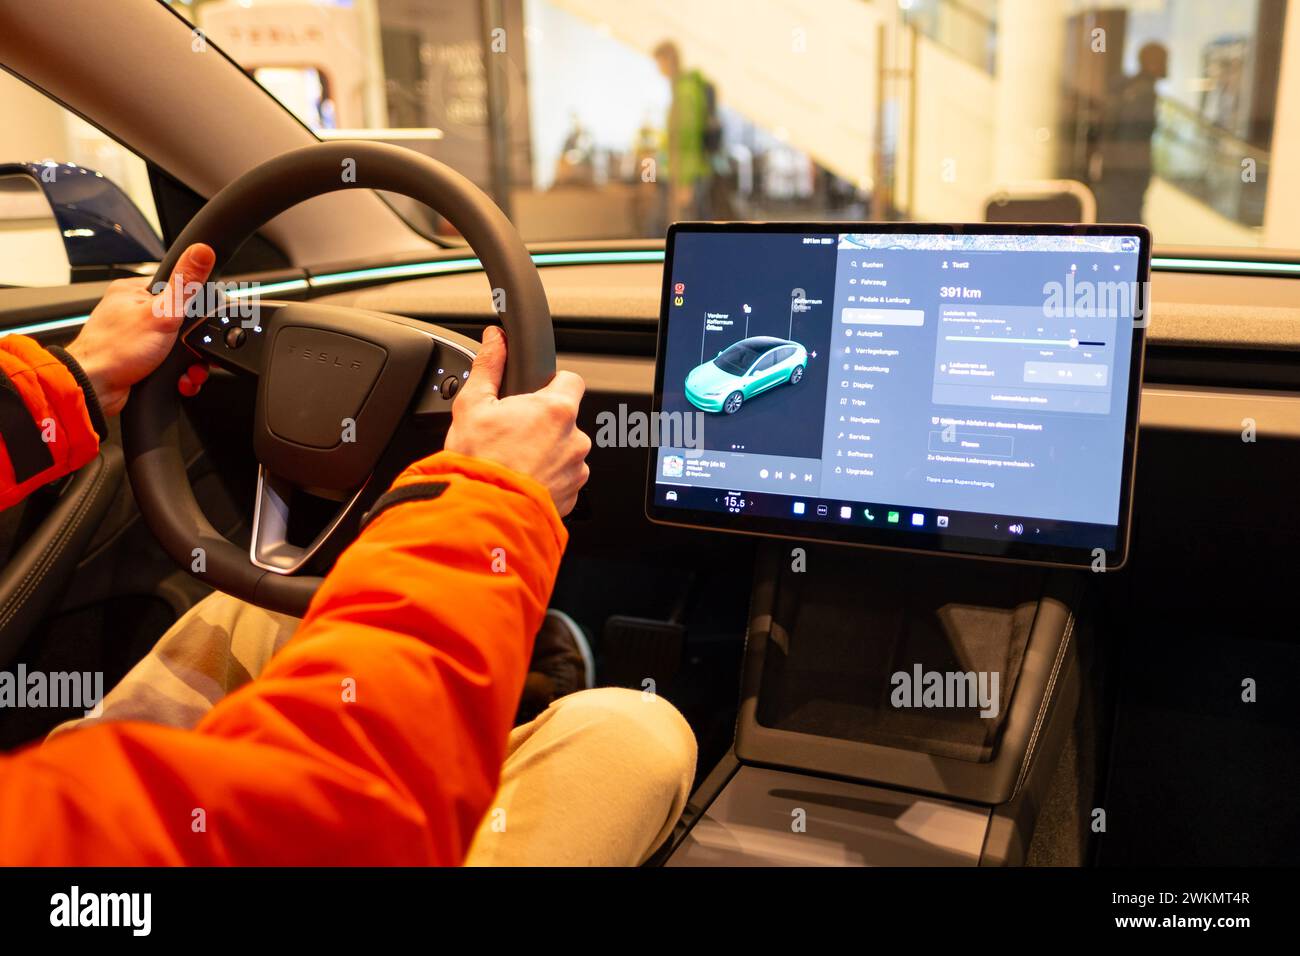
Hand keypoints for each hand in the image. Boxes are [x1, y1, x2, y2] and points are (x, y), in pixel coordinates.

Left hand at [67, 243, 215, 414]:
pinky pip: (172, 365)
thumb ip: (184, 283)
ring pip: (180, 347)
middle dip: (194, 344)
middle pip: (183, 323)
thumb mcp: (161, 313)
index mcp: (135, 291)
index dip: (196, 307)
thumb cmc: (114, 350)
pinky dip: (180, 375)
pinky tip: (177, 379)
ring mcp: (138, 337)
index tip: (202, 322)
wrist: (93, 389)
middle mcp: (135, 312)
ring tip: (186, 371)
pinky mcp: (141, 360)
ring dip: (190, 364)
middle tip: (193, 353)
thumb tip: (202, 251)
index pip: (178, 288)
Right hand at [445, 326, 590, 515]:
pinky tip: (522, 480)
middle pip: (565, 420)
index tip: (534, 394)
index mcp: (556, 410)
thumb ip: (489, 366)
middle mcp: (575, 439)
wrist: (482, 515)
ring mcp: (576, 470)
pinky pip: (563, 479)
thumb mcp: (472, 405)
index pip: (571, 380)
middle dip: (542, 424)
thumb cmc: (478, 462)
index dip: (552, 384)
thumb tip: (495, 340)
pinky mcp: (573, 495)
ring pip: (565, 451)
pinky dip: (547, 478)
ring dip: (546, 453)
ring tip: (514, 462)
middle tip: (512, 434)